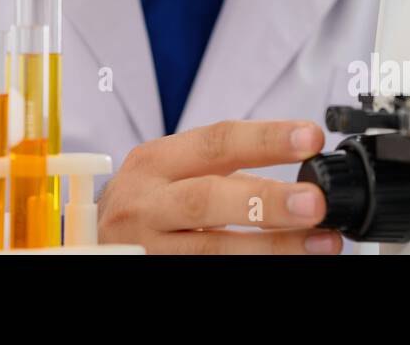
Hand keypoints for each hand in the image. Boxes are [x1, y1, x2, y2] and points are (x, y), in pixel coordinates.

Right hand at [97, 119, 341, 253]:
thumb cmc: (144, 202)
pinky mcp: (154, 272)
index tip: (310, 138)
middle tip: (315, 202)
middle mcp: (147, 202)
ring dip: (272, 247)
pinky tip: (286, 267)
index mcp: (155, 161)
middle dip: (266, 200)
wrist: (88, 243)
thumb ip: (222, 170)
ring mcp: (148, 246)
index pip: (215, 142)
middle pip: (208, 198)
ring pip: (211, 248)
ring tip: (321, 243)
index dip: (265, 139)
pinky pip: (205, 273)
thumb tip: (298, 171)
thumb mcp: (169, 173)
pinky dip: (249, 270)